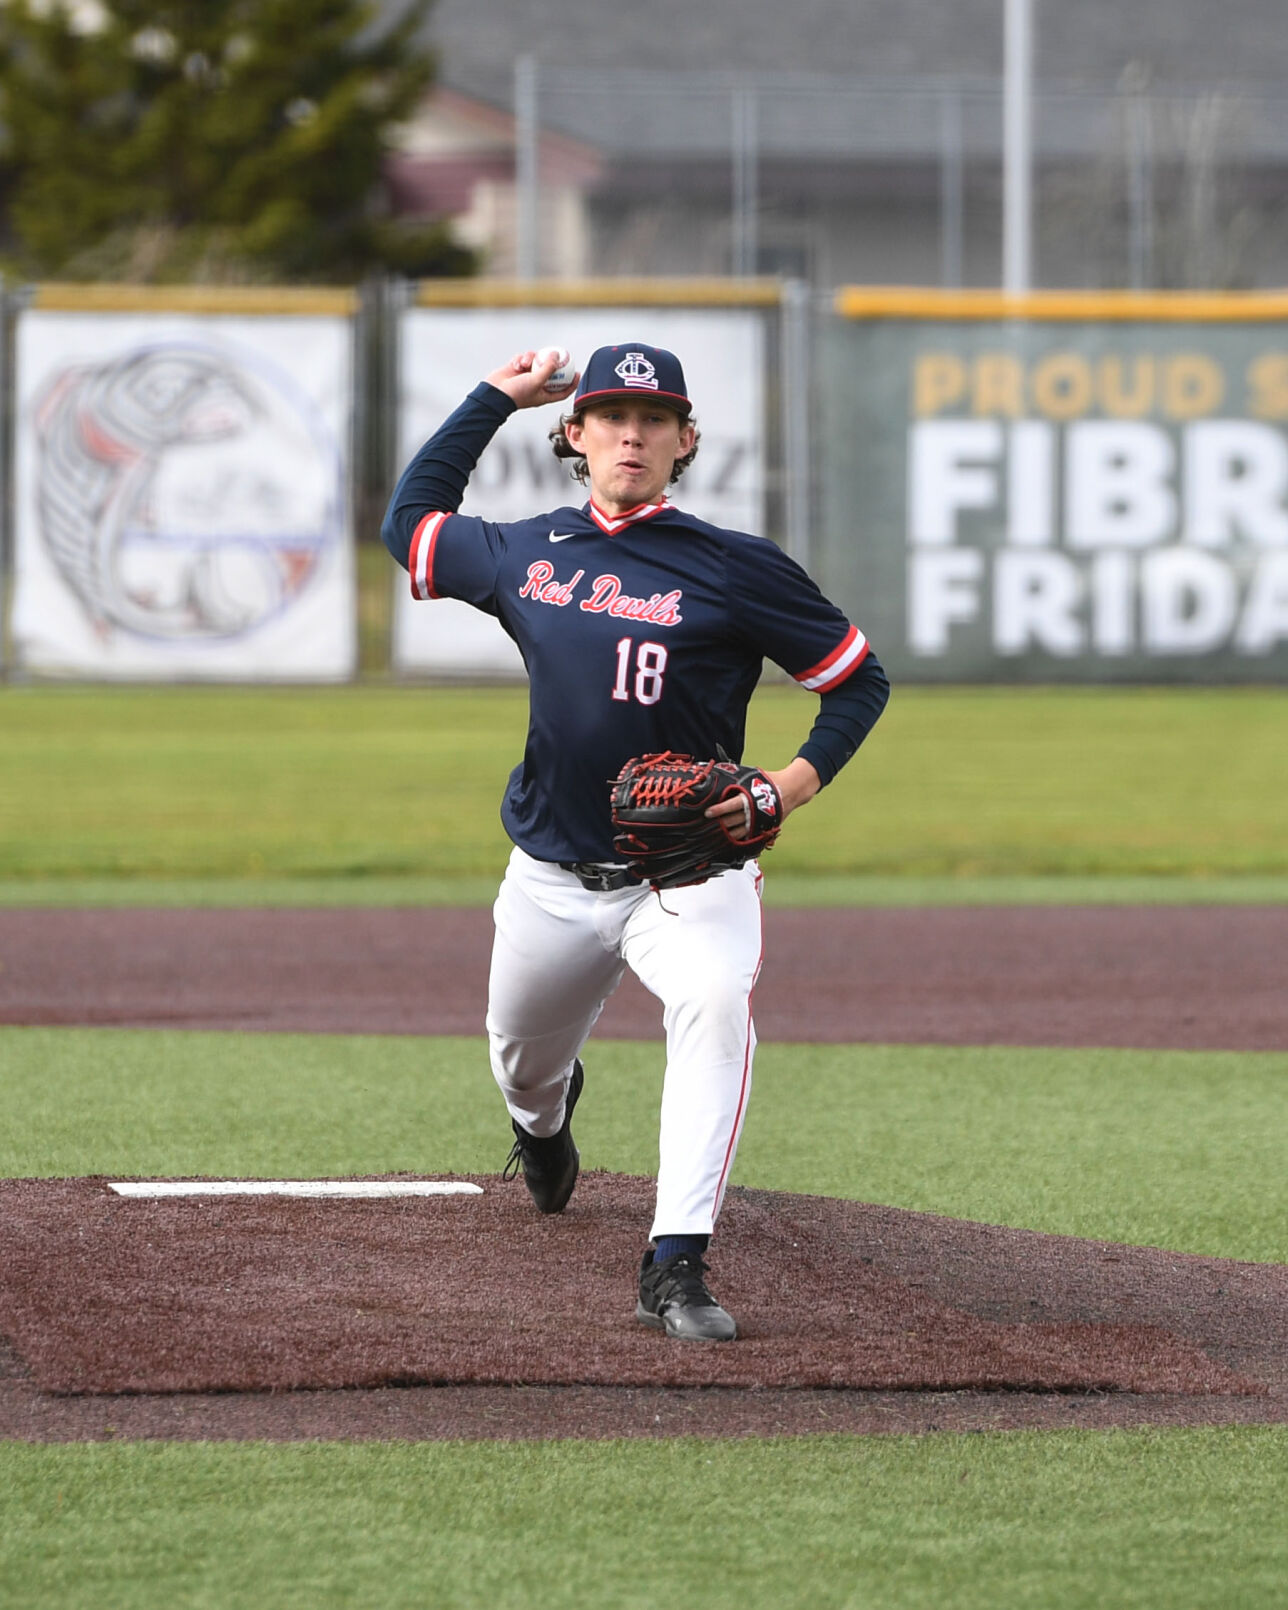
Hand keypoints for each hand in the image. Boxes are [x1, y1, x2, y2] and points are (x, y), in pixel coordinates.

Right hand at [484, 350, 578, 409]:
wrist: (495, 393)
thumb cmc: (517, 393)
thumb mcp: (537, 381)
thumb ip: (549, 368)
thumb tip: (556, 355)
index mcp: (544, 394)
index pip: (562, 390)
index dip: (572, 383)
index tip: (578, 374)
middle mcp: (537, 385)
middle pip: (551, 372)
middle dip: (553, 363)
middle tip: (558, 354)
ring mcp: (526, 376)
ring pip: (536, 361)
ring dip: (531, 358)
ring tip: (525, 362)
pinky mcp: (517, 369)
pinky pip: (524, 358)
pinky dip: (521, 359)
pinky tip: (516, 364)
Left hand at [705, 758, 820, 839]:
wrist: (791, 790)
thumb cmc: (769, 781)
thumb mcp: (752, 776)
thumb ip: (736, 779)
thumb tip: (718, 775)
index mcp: (751, 797)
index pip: (731, 805)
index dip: (718, 810)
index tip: (707, 813)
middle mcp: (754, 812)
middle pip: (732, 821)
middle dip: (718, 823)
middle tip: (706, 825)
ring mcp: (759, 823)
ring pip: (739, 832)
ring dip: (725, 834)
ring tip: (714, 834)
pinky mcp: (763, 829)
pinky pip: (747, 838)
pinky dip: (737, 839)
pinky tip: (727, 839)